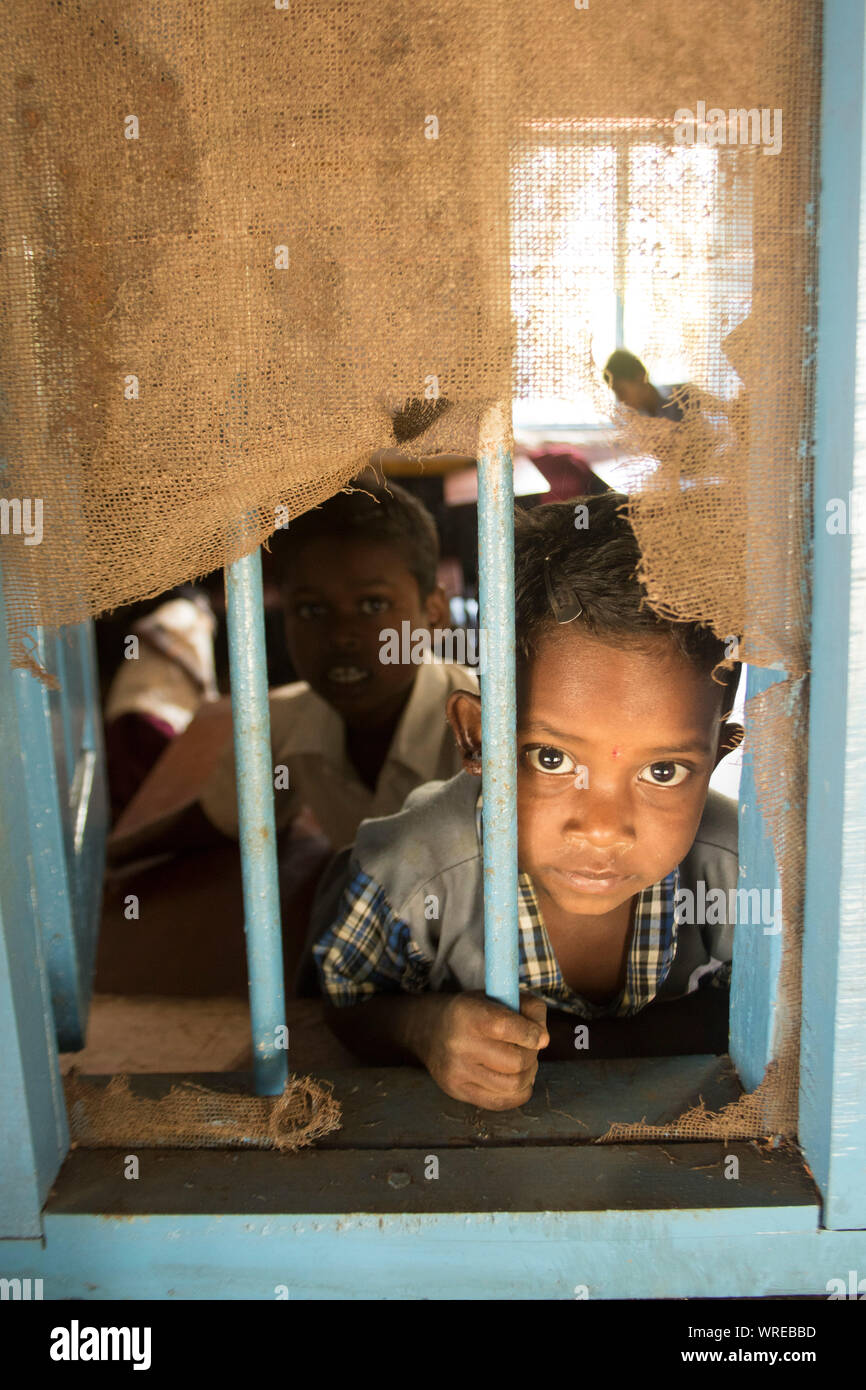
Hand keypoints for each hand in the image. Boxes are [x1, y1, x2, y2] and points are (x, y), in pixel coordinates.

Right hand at [419, 990, 548, 1109]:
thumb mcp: (498, 996)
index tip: (539, 1036)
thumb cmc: (472, 1012)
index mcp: (468, 1014)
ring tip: (522, 1063)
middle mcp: (459, 1044)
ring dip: (527, 1074)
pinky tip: (517, 1080)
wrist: (430, 1030)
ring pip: (512, 1085)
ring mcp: (457, 1071)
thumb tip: (543, 1039)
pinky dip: (518, 1093)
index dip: (531, 1034)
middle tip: (528, 1048)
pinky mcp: (457, 1091)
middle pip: (515, 1061)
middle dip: (531, 1055)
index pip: (506, 1027)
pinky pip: (500, 1102)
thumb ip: (530, 1009)